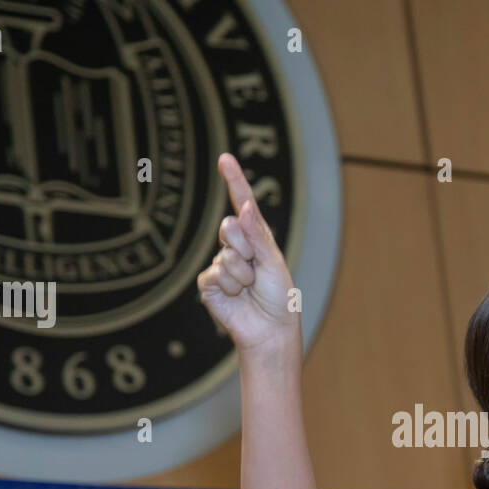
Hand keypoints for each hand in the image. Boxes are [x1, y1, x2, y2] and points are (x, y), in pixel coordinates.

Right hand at [196, 153, 296, 350]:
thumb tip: (246, 206)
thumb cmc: (279, 297)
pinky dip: (230, 287)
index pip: (243, 204)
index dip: (234, 181)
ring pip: (226, 255)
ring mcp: (221, 264)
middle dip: (246, 248)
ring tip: (250, 288)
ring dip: (243, 274)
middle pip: (229, 227)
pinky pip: (215, 275)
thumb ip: (258, 236)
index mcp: (256, 237)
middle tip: (256, 270)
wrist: (270, 329)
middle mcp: (236, 247)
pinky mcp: (209, 284)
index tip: (225, 159)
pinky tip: (237, 297)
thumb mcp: (274, 263)